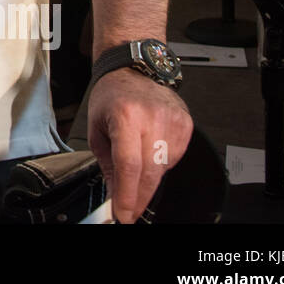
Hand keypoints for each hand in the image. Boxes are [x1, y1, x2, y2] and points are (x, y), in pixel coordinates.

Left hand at [88, 68, 192, 223]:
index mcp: (125, 116)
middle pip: (150, 171)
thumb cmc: (112, 95)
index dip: (128, 194)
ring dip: (148, 177)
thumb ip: (106, 164)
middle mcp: (152, 117)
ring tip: (135, 161)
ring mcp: (173, 121)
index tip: (123, 213)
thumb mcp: (97, 128)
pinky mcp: (186, 125)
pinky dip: (161, 163)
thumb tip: (115, 194)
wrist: (132, 70)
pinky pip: (174, 158)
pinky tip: (149, 149)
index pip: (129, 164)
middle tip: (129, 210)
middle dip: (140, 197)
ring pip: (163, 168)